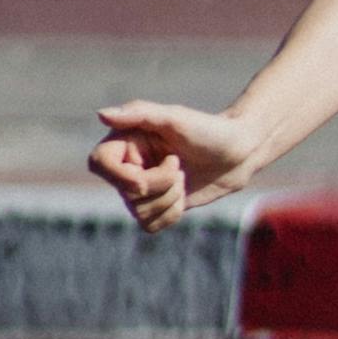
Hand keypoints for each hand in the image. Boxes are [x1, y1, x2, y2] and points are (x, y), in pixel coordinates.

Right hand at [90, 101, 261, 230]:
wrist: (238, 152)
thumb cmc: (207, 129)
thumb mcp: (175, 117)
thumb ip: (139, 113)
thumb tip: (101, 115)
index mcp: (125, 140)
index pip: (99, 163)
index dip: (123, 175)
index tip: (158, 166)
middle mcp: (128, 165)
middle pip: (126, 192)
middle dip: (160, 184)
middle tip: (179, 164)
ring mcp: (141, 188)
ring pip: (139, 212)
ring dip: (169, 197)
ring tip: (183, 176)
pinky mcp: (156, 206)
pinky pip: (150, 225)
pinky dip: (171, 214)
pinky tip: (183, 194)